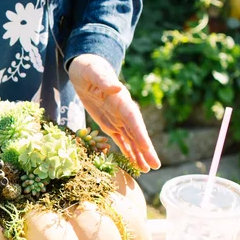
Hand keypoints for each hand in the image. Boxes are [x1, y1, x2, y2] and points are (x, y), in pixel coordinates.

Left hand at [68, 53, 160, 171]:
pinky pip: (120, 139)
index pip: (134, 120)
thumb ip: (105, 81)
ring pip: (131, 139)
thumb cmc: (90, 68)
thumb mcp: (94, 72)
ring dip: (139, 154)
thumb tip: (118, 88)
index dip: (141, 135)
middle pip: (137, 133)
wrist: (84, 70)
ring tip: (148, 170)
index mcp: (122, 100)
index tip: (147, 149)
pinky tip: (134, 163)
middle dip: (145, 150)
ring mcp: (118, 118)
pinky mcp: (110, 123)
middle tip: (155, 166)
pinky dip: (127, 151)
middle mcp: (123, 111)